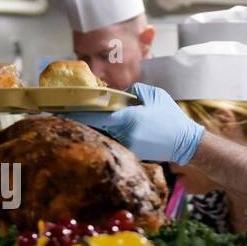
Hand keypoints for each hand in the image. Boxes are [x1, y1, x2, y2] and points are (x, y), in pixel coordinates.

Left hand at [69, 83, 204, 164]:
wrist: (185, 143)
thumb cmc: (170, 117)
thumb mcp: (154, 95)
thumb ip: (134, 91)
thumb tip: (119, 95)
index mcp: (128, 119)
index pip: (97, 115)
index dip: (78, 112)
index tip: (61, 109)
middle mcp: (124, 135)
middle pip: (96, 127)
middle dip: (83, 120)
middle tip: (64, 113)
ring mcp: (126, 147)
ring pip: (105, 135)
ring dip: (95, 129)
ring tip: (81, 120)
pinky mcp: (130, 155)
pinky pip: (114, 142)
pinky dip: (108, 136)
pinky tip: (102, 131)